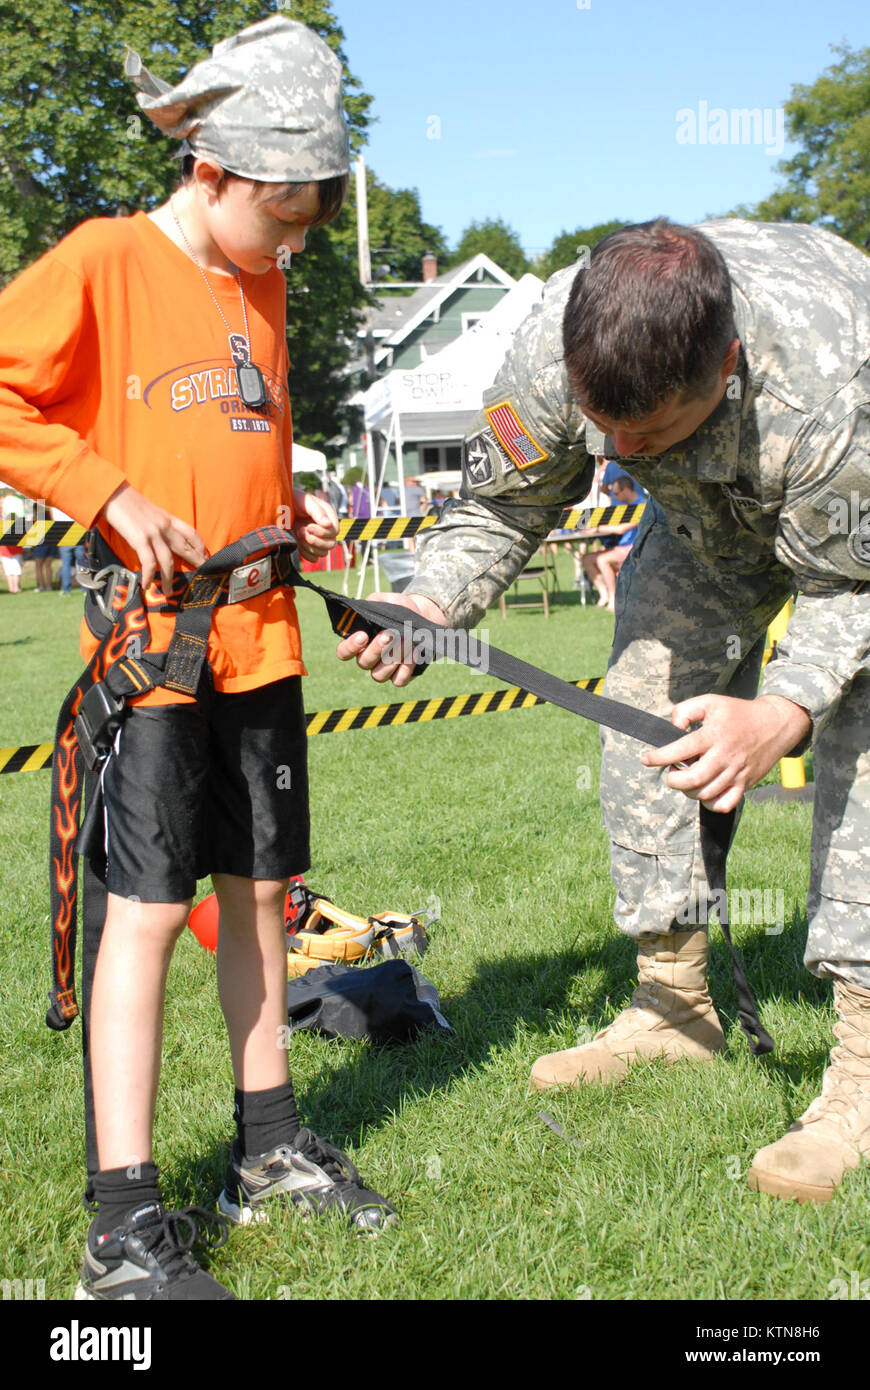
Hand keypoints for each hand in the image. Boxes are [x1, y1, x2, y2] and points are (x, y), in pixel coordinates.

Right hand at [101, 482, 207, 592]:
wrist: (112, 493)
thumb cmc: (127, 502)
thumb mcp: (149, 511)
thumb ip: (157, 523)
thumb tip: (160, 538)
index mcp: (167, 518)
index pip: (190, 533)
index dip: (200, 546)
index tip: (205, 557)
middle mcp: (164, 526)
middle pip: (185, 548)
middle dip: (195, 563)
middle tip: (202, 576)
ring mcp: (153, 533)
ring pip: (168, 561)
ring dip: (168, 579)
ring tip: (169, 592)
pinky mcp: (140, 539)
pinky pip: (149, 562)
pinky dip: (149, 575)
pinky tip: (146, 584)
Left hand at [292, 489, 337, 559]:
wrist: (281, 507)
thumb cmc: (294, 500)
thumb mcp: (306, 502)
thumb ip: (318, 512)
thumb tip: (328, 524)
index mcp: (329, 516)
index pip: (335, 532)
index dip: (323, 532)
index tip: (308, 526)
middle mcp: (326, 529)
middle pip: (331, 544)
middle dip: (314, 540)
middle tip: (301, 530)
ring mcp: (318, 539)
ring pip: (323, 553)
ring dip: (309, 546)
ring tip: (299, 534)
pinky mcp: (310, 547)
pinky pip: (314, 558)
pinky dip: (305, 553)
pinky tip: (298, 543)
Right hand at [336, 591, 447, 686]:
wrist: (423, 617)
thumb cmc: (400, 608)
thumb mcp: (386, 600)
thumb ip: (373, 603)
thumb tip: (363, 609)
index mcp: (360, 642)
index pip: (344, 652)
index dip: (350, 647)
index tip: (363, 635)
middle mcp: (369, 658)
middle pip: (363, 663)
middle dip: (377, 649)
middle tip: (390, 634)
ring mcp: (384, 669)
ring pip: (379, 675)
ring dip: (392, 659)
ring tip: (406, 641)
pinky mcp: (400, 675)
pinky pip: (398, 681)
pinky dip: (405, 669)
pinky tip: (414, 653)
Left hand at [639, 693, 811, 813]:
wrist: (775, 724)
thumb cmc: (738, 713)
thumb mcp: (710, 701)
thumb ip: (685, 711)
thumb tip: (673, 728)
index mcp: (714, 735)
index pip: (680, 750)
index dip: (658, 757)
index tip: (646, 759)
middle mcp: (724, 756)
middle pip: (692, 780)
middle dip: (673, 780)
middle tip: (672, 773)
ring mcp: (736, 772)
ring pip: (705, 794)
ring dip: (688, 791)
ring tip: (686, 779)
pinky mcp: (745, 783)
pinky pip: (724, 804)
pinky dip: (710, 804)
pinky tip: (704, 792)